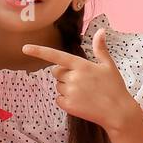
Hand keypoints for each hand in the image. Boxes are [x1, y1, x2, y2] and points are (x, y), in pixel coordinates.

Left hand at [22, 27, 140, 133]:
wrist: (118, 112)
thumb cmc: (114, 87)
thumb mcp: (108, 66)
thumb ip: (100, 49)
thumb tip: (101, 30)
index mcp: (81, 65)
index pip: (56, 56)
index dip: (39, 51)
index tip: (24, 48)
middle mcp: (73, 77)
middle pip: (56, 72)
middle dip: (64, 74)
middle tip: (81, 81)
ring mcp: (70, 92)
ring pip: (58, 86)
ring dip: (66, 88)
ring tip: (84, 93)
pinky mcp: (68, 105)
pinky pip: (58, 99)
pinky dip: (66, 101)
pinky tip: (81, 102)